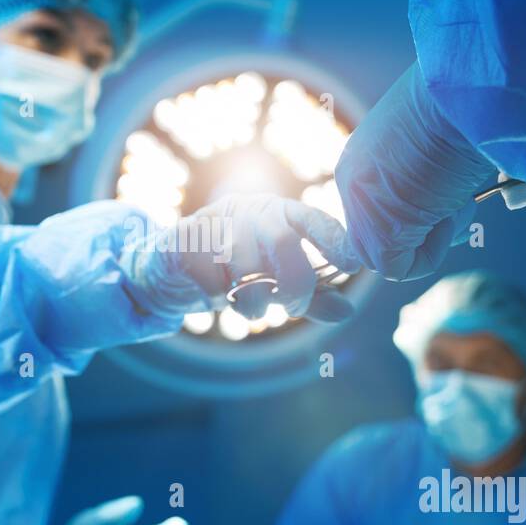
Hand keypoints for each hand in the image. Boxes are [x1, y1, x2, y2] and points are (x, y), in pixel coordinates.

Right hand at [125, 193, 361, 322]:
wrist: (172, 264)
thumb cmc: (236, 271)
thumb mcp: (277, 283)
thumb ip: (312, 296)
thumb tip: (347, 311)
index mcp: (279, 213)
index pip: (312, 218)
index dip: (334, 240)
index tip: (352, 266)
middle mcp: (250, 210)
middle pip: (280, 240)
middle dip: (294, 282)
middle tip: (294, 308)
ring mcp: (215, 221)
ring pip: (245, 260)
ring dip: (255, 297)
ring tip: (254, 313)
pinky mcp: (183, 238)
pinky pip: (208, 271)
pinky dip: (218, 293)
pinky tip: (217, 296)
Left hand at [335, 63, 498, 280]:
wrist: (467, 94)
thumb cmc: (464, 105)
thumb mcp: (436, 138)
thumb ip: (425, 172)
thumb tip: (445, 203)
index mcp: (363, 154)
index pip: (380, 206)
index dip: (417, 215)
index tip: (452, 202)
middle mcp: (352, 179)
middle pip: (380, 234)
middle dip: (423, 231)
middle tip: (460, 204)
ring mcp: (359, 205)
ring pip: (387, 254)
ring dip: (431, 238)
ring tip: (456, 197)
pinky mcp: (377, 232)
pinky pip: (399, 268)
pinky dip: (433, 252)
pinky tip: (449, 210)